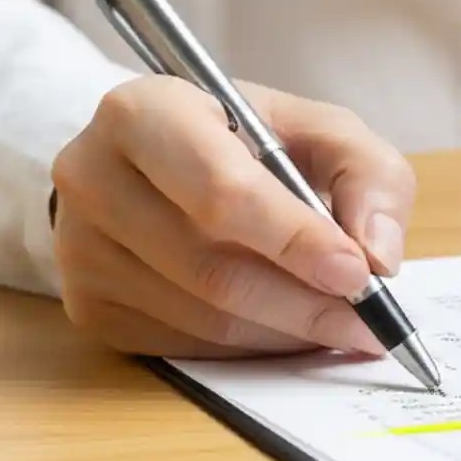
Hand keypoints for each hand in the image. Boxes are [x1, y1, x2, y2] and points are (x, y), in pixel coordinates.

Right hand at [51, 76, 414, 357]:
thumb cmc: (246, 142)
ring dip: (287, 332)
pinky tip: (286, 326)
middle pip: (213, 268)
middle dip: (306, 303)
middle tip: (369, 322)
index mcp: (145, 113)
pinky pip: (185, 346)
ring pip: (204, 317)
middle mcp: (93, 177)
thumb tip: (379, 254)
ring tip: (342, 324)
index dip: (295, 239)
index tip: (359, 273)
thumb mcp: (318, 130)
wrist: (159, 164)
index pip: (221, 191)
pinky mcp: (89, 306)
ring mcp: (81, 248)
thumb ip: (368, 175)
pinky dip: (253, 346)